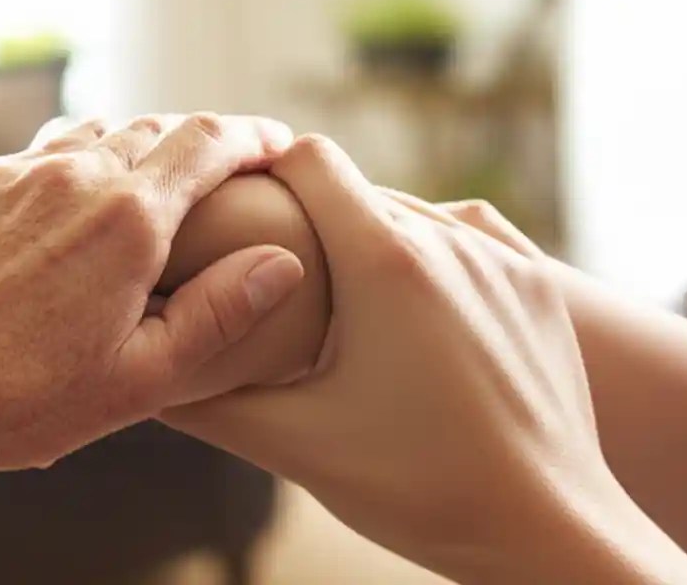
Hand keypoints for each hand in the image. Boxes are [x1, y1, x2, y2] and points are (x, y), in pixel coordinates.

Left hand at [0, 113, 303, 487]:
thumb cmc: (22, 404)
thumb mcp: (142, 379)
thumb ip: (220, 313)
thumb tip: (282, 263)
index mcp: (128, 220)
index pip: (211, 142)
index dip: (254, 137)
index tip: (278, 146)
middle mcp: (71, 175)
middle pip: (157, 127)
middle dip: (199, 143)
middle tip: (222, 176)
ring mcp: (10, 172)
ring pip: (94, 133)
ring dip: (133, 150)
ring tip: (148, 190)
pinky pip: (34, 156)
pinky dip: (67, 170)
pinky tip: (66, 213)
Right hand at [163, 136, 686, 583]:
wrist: (547, 529)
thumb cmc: (418, 490)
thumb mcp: (296, 445)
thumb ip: (209, 401)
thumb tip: (139, 377)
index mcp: (384, 262)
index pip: (311, 158)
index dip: (266, 171)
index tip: (240, 205)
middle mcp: (449, 239)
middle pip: (359, 187)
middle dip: (314, 214)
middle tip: (280, 269)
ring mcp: (502, 258)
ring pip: (416, 210)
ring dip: (375, 235)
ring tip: (348, 296)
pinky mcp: (537, 285)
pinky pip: (472, 234)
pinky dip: (435, 250)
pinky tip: (418, 297)